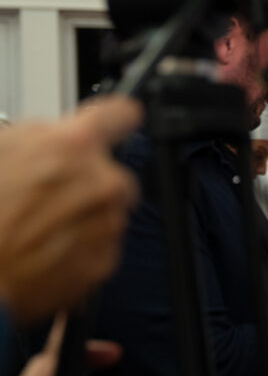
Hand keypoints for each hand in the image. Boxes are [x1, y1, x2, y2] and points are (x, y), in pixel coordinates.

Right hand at [0, 96, 141, 322]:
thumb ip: (39, 135)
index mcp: (73, 147)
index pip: (121, 114)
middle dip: (88, 182)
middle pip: (113, 174)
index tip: (116, 122)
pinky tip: (46, 248)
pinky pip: (101, 245)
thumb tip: (60, 130)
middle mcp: (101, 183)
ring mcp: (107, 225)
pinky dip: (81, 247)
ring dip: (83, 215)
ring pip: (108, 211)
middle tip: (47, 196)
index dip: (115, 118)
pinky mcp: (104, 261)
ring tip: (37, 226)